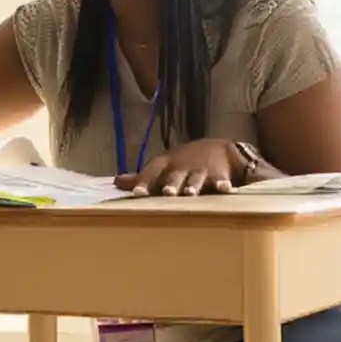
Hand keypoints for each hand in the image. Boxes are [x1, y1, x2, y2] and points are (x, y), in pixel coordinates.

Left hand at [114, 138, 244, 196]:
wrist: (218, 148)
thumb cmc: (183, 162)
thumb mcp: (162, 166)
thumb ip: (142, 176)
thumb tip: (116, 182)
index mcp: (165, 165)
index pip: (151, 172)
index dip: (144, 182)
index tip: (137, 193)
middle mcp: (181, 167)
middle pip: (174, 175)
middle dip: (171, 184)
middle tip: (167, 192)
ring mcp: (200, 169)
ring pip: (196, 177)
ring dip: (193, 184)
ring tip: (191, 192)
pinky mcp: (219, 174)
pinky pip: (221, 180)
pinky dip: (223, 184)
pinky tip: (224, 189)